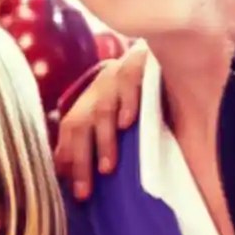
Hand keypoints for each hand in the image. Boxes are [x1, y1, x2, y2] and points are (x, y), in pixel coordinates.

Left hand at [54, 42, 148, 199]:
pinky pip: (129, 81)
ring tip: (106, 169)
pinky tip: (129, 122)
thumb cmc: (144, 88)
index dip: (65, 156)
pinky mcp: (140, 62)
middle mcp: (99, 87)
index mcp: (91, 98)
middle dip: (79, 160)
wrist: (168, 42)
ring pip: (102, 108)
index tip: (68, 189)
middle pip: (78, 124)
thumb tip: (82, 170)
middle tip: (83, 193)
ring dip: (103, 140)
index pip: (69, 129)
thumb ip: (104, 135)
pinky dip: (127, 102)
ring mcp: (117, 75)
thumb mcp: (121, 110)